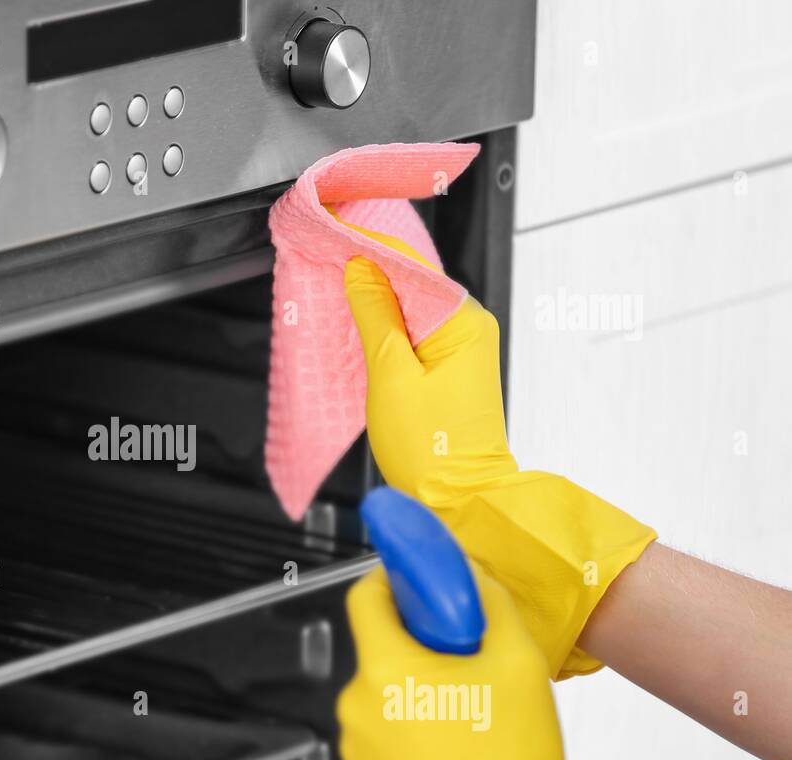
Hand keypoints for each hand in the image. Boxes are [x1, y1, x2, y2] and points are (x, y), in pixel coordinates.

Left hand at [337, 563, 666, 759]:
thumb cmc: (514, 756)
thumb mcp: (518, 660)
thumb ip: (491, 604)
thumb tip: (472, 577)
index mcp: (385, 670)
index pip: (363, 599)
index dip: (386, 582)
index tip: (407, 581)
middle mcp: (356, 707)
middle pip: (378, 654)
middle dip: (414, 650)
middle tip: (459, 663)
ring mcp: (354, 748)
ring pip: (378, 699)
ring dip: (409, 697)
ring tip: (458, 718)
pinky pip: (377, 740)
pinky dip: (402, 736)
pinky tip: (444, 750)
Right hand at [345, 227, 656, 678]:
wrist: (459, 501)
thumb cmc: (432, 452)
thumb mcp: (390, 375)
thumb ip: (374, 314)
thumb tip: (360, 270)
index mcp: (461, 321)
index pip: (408, 262)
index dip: (366, 243)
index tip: (332, 225)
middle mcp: (468, 326)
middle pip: (411, 277)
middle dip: (366, 264)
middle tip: (323, 249)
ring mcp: (461, 346)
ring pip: (409, 302)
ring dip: (372, 293)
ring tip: (332, 278)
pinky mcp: (449, 366)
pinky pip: (413, 327)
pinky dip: (383, 320)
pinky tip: (357, 318)